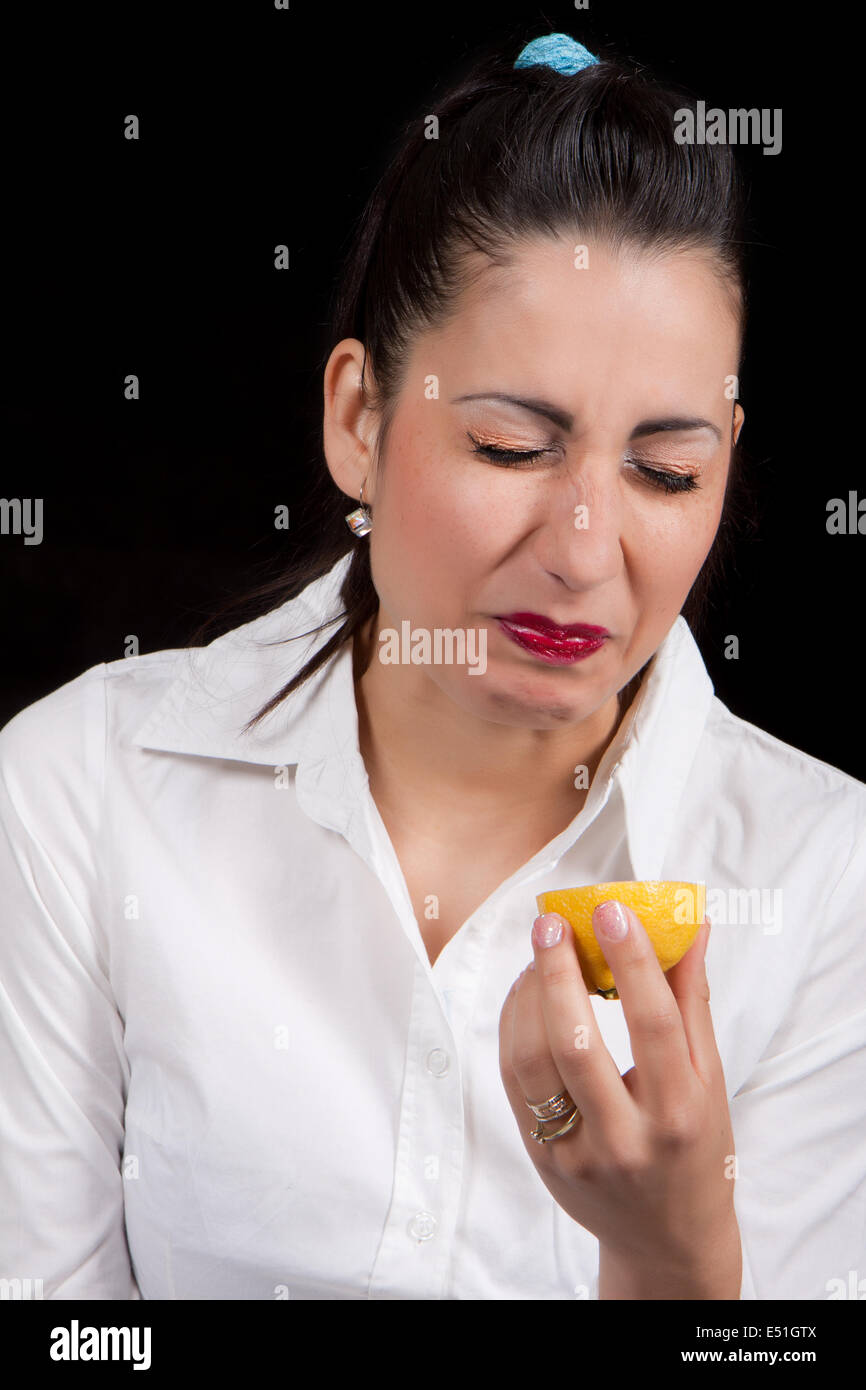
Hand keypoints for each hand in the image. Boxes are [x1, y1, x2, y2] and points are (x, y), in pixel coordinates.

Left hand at [499, 903, 741, 1297]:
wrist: (666, 1237)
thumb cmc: (696, 1146)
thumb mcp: (710, 1080)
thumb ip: (692, 1000)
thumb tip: (689, 924)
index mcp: (679, 1113)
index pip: (653, 1023)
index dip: (631, 960)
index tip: (612, 910)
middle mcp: (626, 1137)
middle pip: (577, 1043)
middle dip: (559, 973)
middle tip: (553, 922)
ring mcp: (576, 1152)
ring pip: (532, 1061)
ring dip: (528, 995)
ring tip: (539, 951)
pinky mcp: (541, 1156)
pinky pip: (515, 1079)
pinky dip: (514, 1026)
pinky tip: (526, 991)